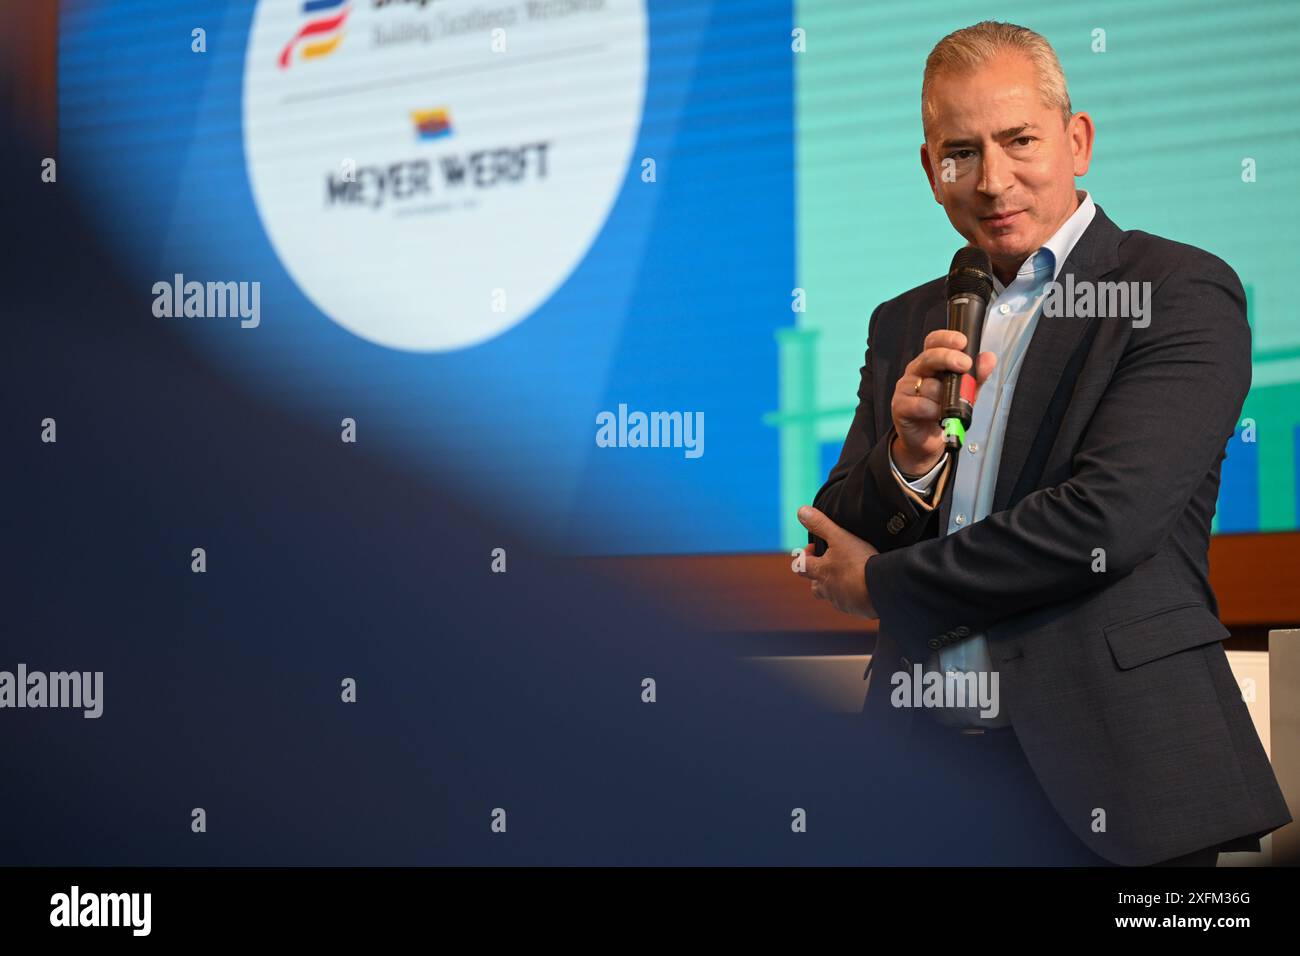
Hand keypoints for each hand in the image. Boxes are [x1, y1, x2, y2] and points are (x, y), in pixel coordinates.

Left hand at [794, 505, 879, 618]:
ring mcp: (842, 602)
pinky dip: (854, 598)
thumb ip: (821, 524)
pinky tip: (864, 589)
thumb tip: (801, 511)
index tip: (812, 548)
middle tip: (829, 565)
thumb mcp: (839, 538)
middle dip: (818, 577)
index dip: (803, 556)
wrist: (880, 590)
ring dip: (836, 588)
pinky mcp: (857, 610)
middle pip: (815, 587)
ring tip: (849, 576)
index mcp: (820, 572)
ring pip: (832, 597)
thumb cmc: (858, 563)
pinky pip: (851, 605)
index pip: (801, 566)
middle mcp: (827, 590)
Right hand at [891, 330, 996, 472]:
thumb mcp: (965, 393)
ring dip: (944, 397)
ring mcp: (905, 388)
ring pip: (929, 385)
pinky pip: (920, 404)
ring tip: (947, 407)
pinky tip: (937, 415)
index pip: (934, 342)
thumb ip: (976, 376)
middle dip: (948, 358)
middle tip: (964, 365)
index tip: (962, 342)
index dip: (946, 338)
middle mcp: (917, 372)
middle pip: (929, 357)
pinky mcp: (900, 406)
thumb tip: (988, 359)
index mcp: (931, 364)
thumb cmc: (942, 412)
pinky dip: (933, 411)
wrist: (927, 441)